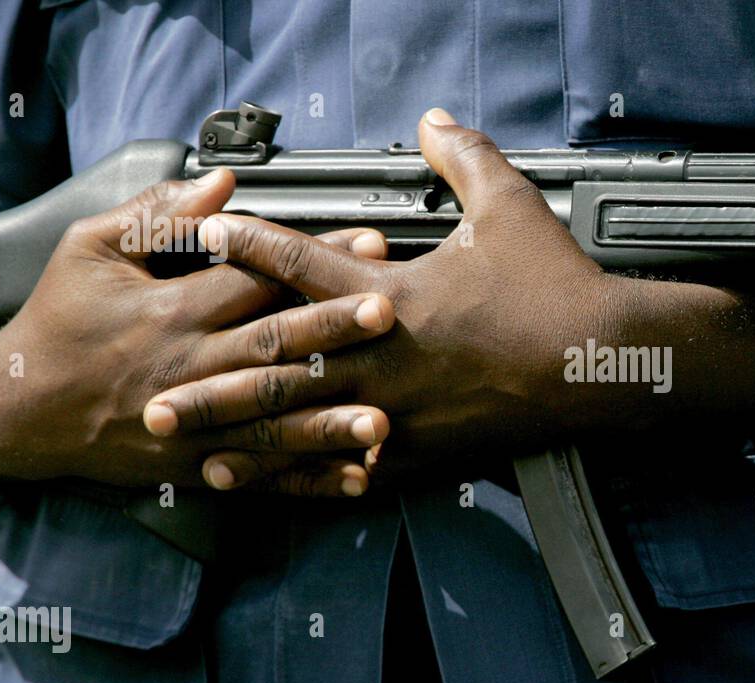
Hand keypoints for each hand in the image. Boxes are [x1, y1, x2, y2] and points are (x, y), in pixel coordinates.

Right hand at [0, 170, 397, 494]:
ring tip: (384, 417)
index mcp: (171, 312)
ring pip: (274, 419)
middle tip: (388, 314)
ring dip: (330, 419)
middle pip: (272, 346)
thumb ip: (159, 216)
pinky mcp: (200, 462)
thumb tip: (221, 184)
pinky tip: (355, 477)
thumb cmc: (59, 323)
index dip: (309, 261)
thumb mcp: (91, 252)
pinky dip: (310, 479)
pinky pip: (263, 472)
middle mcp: (190, 367)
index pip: (252, 278)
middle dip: (333, 329)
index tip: (365, 245)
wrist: (17, 410)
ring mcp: (198, 422)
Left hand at [151, 108, 663, 487]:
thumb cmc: (555, 288)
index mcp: (390, 295)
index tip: (203, 234)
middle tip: (154, 394)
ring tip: (195, 452)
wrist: (600, 363)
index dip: (245, 243)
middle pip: (275, 367)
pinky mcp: (426, 450)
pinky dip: (311, 478)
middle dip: (208, 380)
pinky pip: (354, 467)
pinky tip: (282, 489)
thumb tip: (434, 121)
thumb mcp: (511, 208)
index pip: (298, 263)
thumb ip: (465, 159)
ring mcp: (399, 411)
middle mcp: (380, 357)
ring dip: (244, 441)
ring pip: (304, 430)